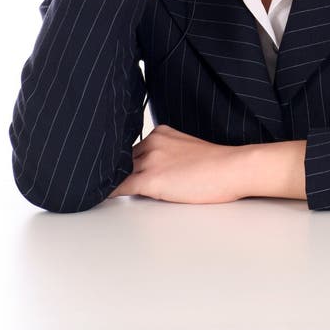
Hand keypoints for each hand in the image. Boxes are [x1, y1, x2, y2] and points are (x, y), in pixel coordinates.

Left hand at [107, 124, 246, 204]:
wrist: (231, 168)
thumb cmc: (217, 164)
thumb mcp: (187, 149)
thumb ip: (167, 154)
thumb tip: (156, 170)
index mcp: (161, 133)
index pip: (132, 149)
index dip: (124, 163)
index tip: (114, 169)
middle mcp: (153, 142)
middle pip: (124, 160)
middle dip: (116, 171)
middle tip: (103, 181)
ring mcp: (151, 160)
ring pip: (120, 173)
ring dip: (112, 182)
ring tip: (98, 188)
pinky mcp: (151, 180)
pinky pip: (121, 188)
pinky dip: (109, 192)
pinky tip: (101, 196)